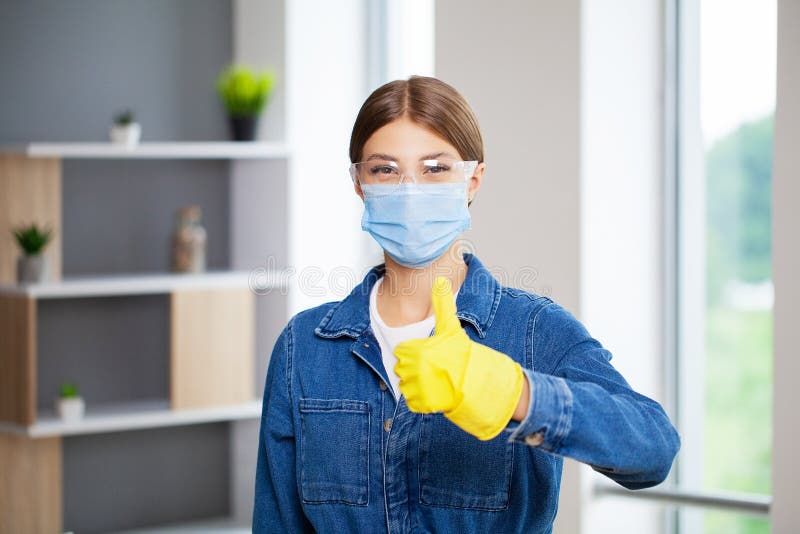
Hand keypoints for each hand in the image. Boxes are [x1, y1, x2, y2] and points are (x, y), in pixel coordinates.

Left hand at [394, 276, 524, 439]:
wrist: (476, 383)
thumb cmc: (463, 355)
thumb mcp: (451, 328)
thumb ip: (443, 304)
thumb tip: (440, 280)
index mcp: (415, 350)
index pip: (401, 351)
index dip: (414, 353)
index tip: (428, 355)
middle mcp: (411, 369)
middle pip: (402, 369)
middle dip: (415, 369)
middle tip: (434, 369)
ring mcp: (415, 388)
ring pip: (406, 385)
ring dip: (419, 385)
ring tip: (436, 381)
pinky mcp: (420, 404)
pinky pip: (413, 401)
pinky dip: (422, 400)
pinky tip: (435, 393)